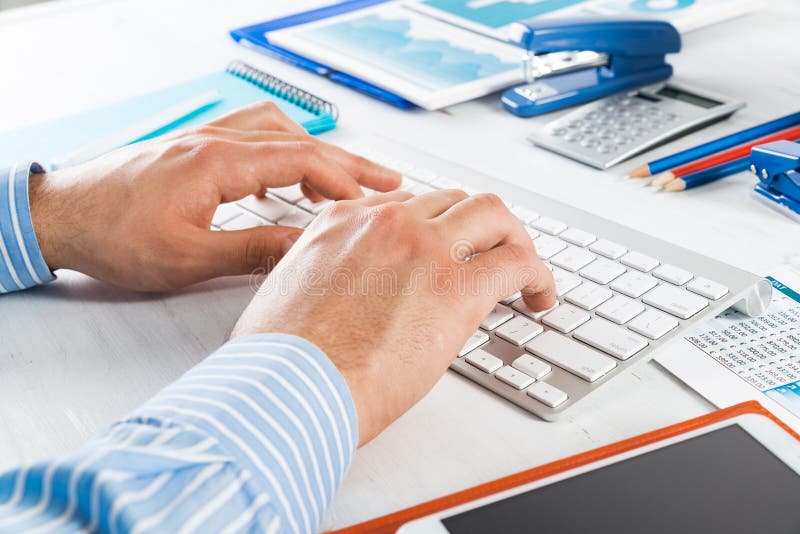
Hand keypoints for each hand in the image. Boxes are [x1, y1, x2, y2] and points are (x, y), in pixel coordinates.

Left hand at [28, 102, 400, 290]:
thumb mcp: (189, 257)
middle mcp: (215, 142)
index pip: (301, 159)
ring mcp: (204, 140)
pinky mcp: (195, 148)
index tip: (375, 200)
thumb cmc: (113, 235)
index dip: (345, 179)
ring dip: (317, 152)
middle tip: (386, 179)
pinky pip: (254, 136)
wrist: (63, 216)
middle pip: (300, 140)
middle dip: (348, 161)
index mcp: (217, 163)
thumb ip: (253, 250)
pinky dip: (285, 150)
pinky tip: (287, 175)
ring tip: (344, 179)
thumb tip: (304, 248)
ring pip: (279, 131)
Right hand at [232, 190, 555, 444]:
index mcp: (342, 223)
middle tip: (490, 254)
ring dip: (513, 239)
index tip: (444, 248)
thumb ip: (320, 277)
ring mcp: (423, 247)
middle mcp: (386, 223)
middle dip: (477, 227)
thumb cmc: (279, 359)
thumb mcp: (285, 294)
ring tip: (522, 271)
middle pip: (453, 202)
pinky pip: (518, 261)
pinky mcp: (457, 286)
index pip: (406, 205)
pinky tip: (539, 297)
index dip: (433, 227)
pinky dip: (538, 275)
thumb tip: (337, 295)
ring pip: (492, 215)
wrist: (286, 388)